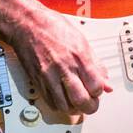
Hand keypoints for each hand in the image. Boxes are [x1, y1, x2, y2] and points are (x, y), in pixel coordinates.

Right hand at [7, 3, 111, 118]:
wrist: (27, 24)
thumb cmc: (53, 27)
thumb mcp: (82, 41)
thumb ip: (96, 64)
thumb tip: (106, 82)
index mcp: (79, 57)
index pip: (96, 87)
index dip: (99, 92)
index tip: (98, 90)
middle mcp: (64, 68)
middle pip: (81, 101)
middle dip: (89, 107)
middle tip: (90, 103)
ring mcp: (49, 76)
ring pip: (65, 106)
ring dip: (74, 108)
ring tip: (77, 102)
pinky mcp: (38, 81)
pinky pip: (51, 103)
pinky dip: (60, 105)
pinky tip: (64, 99)